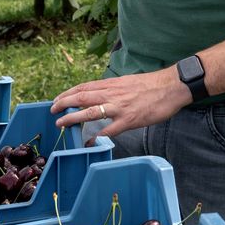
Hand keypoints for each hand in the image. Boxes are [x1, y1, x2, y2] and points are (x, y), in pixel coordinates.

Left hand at [50, 66, 192, 142]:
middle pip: (82, 97)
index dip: (69, 93)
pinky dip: (97, 136)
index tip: (58, 99)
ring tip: (61, 123)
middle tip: (53, 110)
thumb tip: (103, 95)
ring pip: (90, 111)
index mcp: (112, 84)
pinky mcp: (129, 120)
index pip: (84, 87)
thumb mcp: (128, 82)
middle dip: (64, 103)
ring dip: (73, 118)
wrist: (171, 86)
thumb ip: (114, 89)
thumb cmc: (152, 85)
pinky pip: (109, 129)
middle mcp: (112, 94)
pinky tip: (89, 142)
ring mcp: (120, 107)